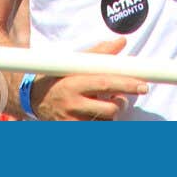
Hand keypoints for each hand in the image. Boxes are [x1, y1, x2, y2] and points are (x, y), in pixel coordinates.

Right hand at [31, 38, 149, 121]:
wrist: (33, 98)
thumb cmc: (58, 77)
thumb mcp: (74, 62)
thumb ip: (98, 53)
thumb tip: (121, 42)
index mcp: (74, 82)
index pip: (105, 83)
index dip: (126, 84)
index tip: (143, 85)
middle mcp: (73, 104)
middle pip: (109, 108)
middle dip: (122, 102)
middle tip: (124, 96)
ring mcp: (72, 122)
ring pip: (106, 121)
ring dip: (111, 113)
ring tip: (103, 103)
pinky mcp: (72, 133)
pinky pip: (97, 131)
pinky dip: (102, 123)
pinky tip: (96, 115)